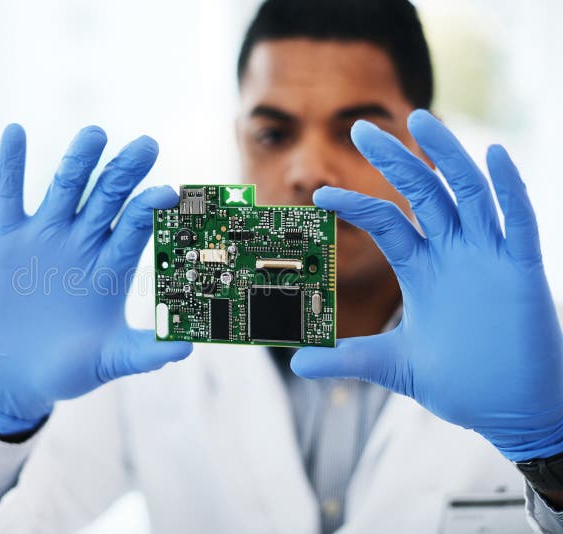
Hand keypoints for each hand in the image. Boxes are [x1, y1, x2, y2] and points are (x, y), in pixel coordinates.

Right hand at [0, 124, 192, 434]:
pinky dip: (11, 165)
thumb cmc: (69, 370)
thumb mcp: (109, 361)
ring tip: (95, 134)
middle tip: (147, 145)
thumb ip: (145, 353)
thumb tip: (187, 348)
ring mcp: (47, 236)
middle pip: (108, 196)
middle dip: (125, 171)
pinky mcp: (9, 239)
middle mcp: (84, 242)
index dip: (150, 207)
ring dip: (79, 160)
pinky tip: (15, 133)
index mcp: (112, 265)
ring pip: (65, 187)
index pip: (135, 226)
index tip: (168, 193)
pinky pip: (9, 195)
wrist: (16, 376)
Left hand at [292, 110, 562, 461]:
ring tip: (420, 119)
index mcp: (422, 269)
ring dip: (447, 157)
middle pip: (424, 193)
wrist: (508, 410)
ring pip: (470, 193)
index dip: (357, 205)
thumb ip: (346, 358)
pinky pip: (520, 222)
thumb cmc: (457, 382)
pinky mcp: (523, 272)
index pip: (387, 222)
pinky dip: (510, 188)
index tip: (321, 193)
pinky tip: (495, 154)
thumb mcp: (392, 365)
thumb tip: (297, 363)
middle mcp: (453, 255)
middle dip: (396, 160)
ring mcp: (489, 258)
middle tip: (362, 129)